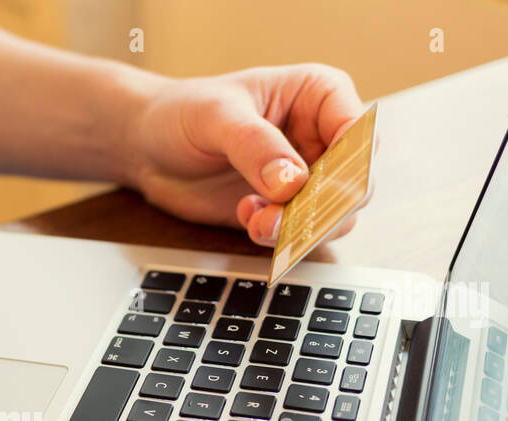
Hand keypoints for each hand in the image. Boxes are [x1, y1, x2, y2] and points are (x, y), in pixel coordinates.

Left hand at [122, 64, 366, 246]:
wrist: (147, 147)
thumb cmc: (183, 113)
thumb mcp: (215, 116)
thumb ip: (254, 145)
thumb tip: (292, 182)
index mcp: (319, 96)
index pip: (359, 130)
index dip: (350, 161)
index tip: (319, 182)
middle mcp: (321, 139)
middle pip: (355, 181)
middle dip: (325, 204)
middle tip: (287, 212)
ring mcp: (305, 179)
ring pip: (334, 216)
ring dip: (301, 226)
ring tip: (257, 218)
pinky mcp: (283, 212)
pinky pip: (301, 233)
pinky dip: (280, 236)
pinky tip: (247, 217)